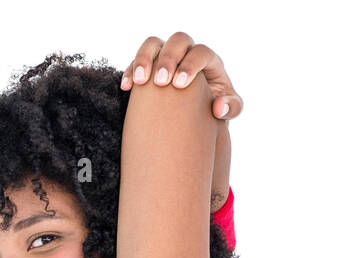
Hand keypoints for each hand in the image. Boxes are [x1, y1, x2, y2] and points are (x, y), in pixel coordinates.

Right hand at [119, 32, 242, 120]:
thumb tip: (219, 107)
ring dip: (144, 59)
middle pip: (178, 41)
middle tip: (161, 81)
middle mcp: (186, 53)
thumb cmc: (214, 108)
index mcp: (207, 60)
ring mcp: (165, 58)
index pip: (201, 52)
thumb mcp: (229, 109)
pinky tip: (126, 87)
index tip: (179, 85)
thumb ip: (232, 108)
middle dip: (168, 59)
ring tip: (140, 81)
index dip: (190, 65)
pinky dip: (129, 71)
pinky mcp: (148, 68)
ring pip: (154, 44)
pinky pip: (135, 61)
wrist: (196, 115)